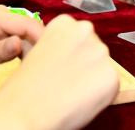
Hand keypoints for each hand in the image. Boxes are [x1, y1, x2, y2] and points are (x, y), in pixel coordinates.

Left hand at [0, 5, 42, 96]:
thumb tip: (20, 43)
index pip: (27, 24)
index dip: (41, 39)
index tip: (49, 60)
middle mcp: (1, 16)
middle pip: (31, 28)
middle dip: (39, 46)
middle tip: (39, 69)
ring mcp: (3, 24)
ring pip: (29, 35)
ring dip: (33, 50)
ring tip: (33, 69)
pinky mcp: (4, 34)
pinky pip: (23, 40)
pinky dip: (26, 52)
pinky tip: (25, 65)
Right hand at [0, 15, 118, 129]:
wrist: (23, 112)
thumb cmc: (24, 89)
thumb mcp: (37, 53)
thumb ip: (60, 48)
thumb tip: (74, 56)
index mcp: (64, 23)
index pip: (80, 37)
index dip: (73, 56)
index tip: (62, 67)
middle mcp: (85, 31)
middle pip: (94, 49)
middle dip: (86, 66)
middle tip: (68, 83)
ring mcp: (101, 52)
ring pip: (103, 67)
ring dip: (93, 80)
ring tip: (70, 93)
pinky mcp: (112, 76)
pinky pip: (111, 87)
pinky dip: (101, 96)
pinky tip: (80, 101)